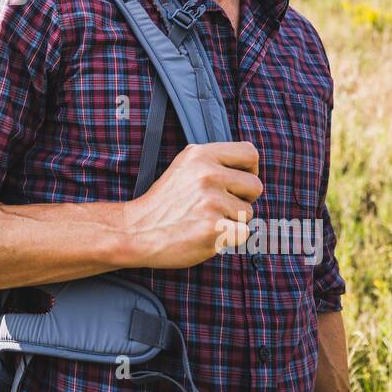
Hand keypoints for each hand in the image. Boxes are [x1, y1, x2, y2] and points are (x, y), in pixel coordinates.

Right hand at [118, 141, 262, 269]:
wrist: (136, 231)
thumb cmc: (164, 203)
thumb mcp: (183, 167)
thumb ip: (213, 163)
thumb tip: (248, 169)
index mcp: (200, 155)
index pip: (249, 153)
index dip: (249, 170)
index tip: (236, 184)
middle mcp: (207, 174)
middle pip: (255, 186)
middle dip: (242, 199)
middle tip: (217, 207)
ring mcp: (211, 201)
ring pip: (248, 213)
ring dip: (232, 221)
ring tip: (204, 220)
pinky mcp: (214, 228)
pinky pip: (244, 233)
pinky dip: (229, 238)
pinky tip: (207, 235)